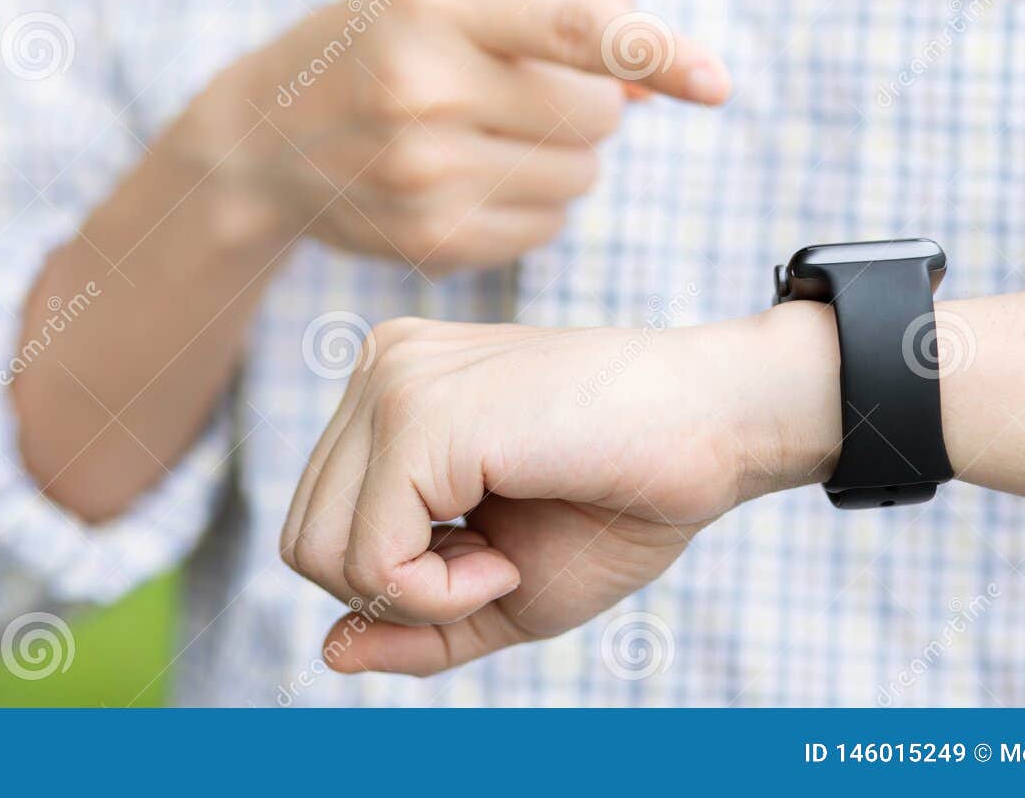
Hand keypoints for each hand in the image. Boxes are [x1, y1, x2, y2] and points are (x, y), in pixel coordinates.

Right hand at [191, 0, 730, 271]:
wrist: (266, 137)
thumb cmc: (382, 43)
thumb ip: (566, 13)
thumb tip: (668, 74)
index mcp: (439, 2)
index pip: (574, 29)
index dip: (656, 52)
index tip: (717, 83)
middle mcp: (425, 88)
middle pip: (597, 114)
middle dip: (588, 101)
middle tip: (522, 91)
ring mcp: (424, 174)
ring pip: (582, 178)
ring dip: (564, 156)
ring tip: (488, 133)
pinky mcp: (432, 242)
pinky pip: (549, 228)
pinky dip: (534, 204)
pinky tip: (471, 178)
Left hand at [279, 305, 839, 674]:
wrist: (718, 426)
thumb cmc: (621, 496)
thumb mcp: (501, 587)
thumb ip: (411, 620)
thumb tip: (326, 655)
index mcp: (393, 390)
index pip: (323, 522)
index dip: (402, 582)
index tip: (493, 556)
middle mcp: (382, 369)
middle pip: (306, 538)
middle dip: (397, 591)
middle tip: (495, 564)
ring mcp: (395, 382)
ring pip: (320, 550)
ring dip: (419, 594)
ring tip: (502, 554)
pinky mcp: (421, 414)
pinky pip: (370, 558)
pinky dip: (438, 594)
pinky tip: (506, 556)